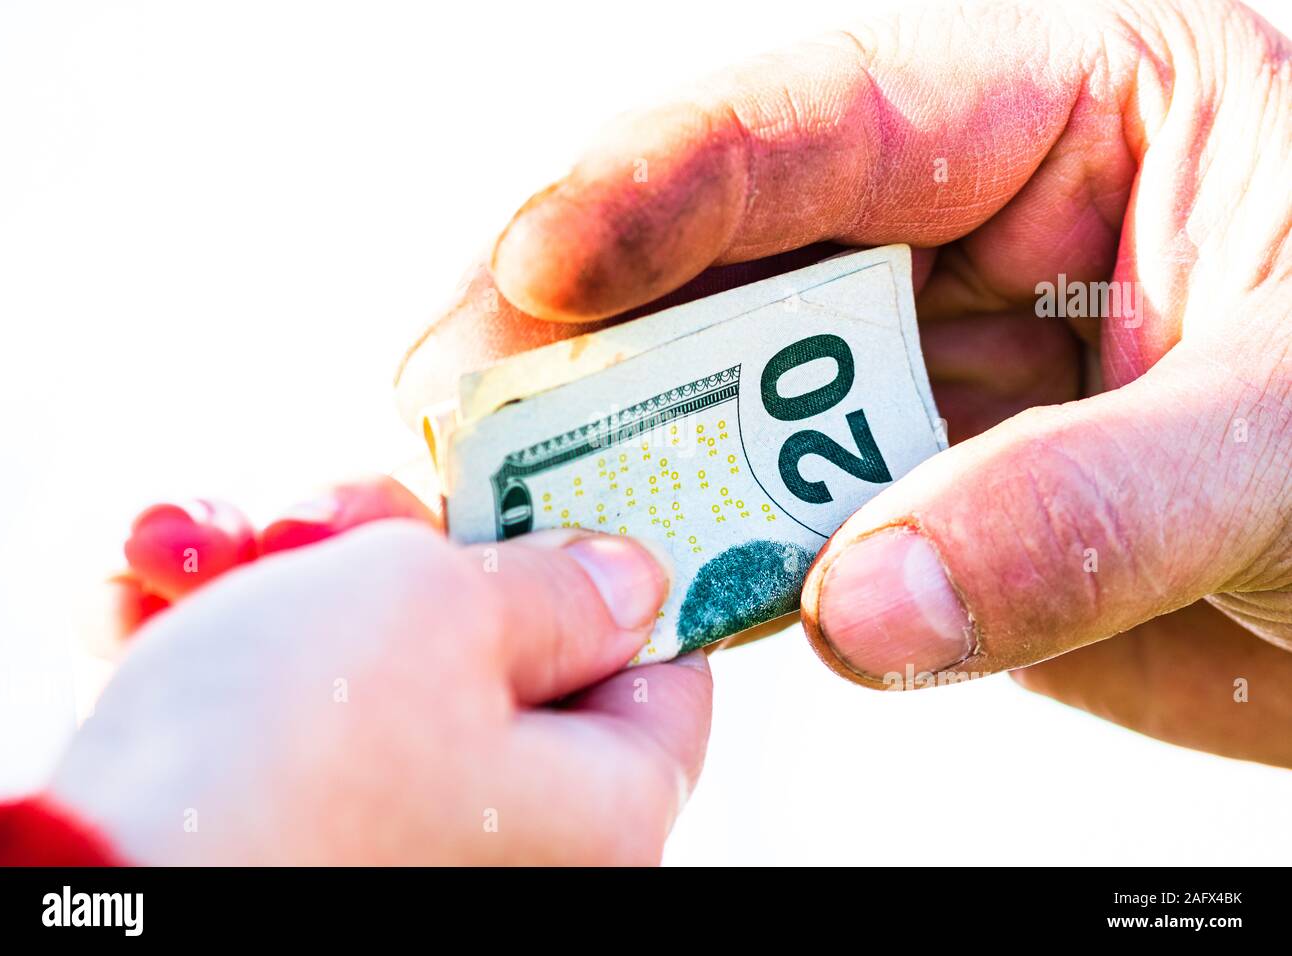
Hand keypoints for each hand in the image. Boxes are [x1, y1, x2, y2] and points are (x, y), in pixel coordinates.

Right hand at [55, 480, 710, 863]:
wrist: (88, 875)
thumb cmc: (295, 747)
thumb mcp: (446, 608)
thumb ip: (551, 586)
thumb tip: (630, 583)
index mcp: (601, 811)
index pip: (664, 674)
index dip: (615, 570)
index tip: (553, 495)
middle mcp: (510, 844)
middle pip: (501, 650)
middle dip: (407, 553)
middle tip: (337, 512)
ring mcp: (395, 843)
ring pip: (374, 665)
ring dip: (287, 578)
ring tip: (213, 545)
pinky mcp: (287, 835)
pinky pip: (280, 717)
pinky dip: (219, 644)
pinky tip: (148, 589)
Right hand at [395, 0, 1291, 765]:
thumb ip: (1088, 509)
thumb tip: (861, 602)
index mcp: (1078, 114)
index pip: (837, 113)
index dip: (670, 176)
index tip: (539, 260)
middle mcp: (980, 238)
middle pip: (741, 255)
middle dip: (590, 323)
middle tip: (459, 400)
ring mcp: (943, 378)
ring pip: (747, 400)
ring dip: (635, 454)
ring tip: (511, 505)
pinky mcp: (931, 501)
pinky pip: (799, 525)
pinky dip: (721, 563)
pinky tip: (643, 583)